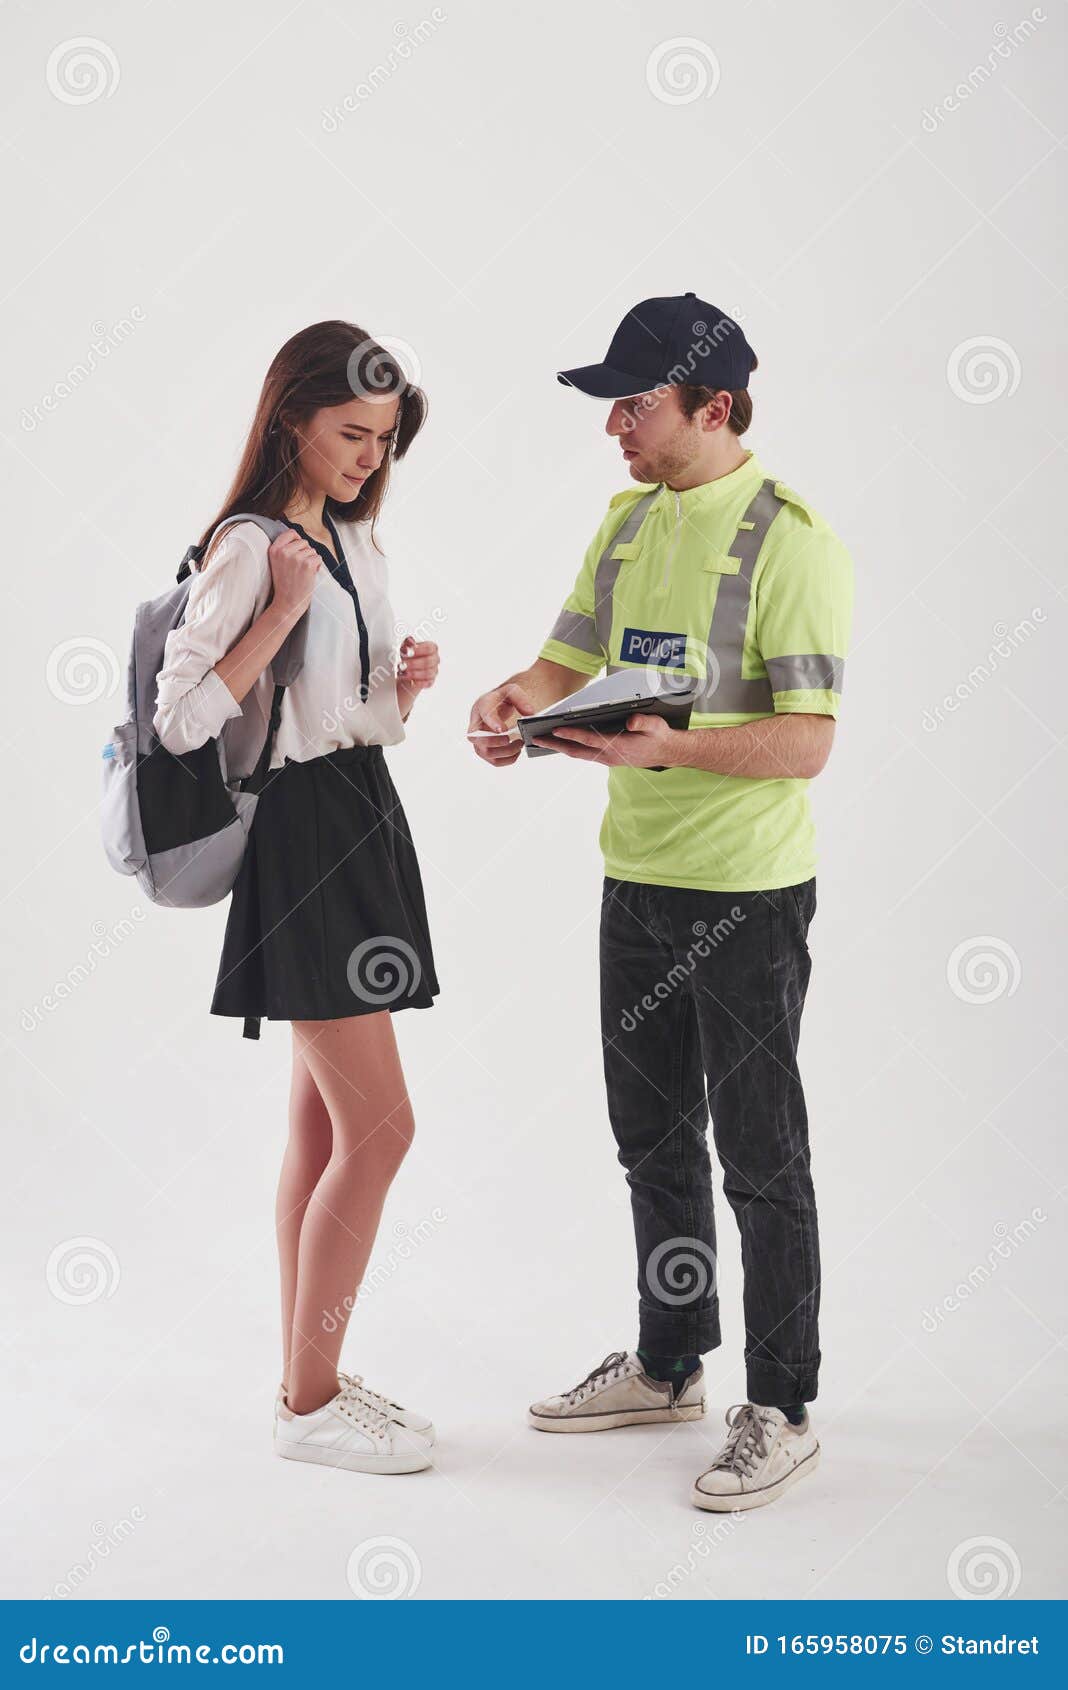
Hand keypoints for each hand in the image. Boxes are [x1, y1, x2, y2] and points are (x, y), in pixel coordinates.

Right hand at [267, 531, 320, 616]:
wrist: (287, 602)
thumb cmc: (284, 584)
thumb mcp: (277, 563)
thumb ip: (285, 549)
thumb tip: (300, 538)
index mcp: (274, 549)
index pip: (291, 533)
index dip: (297, 540)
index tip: (298, 549)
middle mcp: (284, 551)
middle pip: (304, 541)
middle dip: (305, 553)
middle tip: (299, 567)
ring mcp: (296, 557)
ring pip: (312, 550)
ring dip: (311, 560)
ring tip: (302, 572)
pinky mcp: (307, 564)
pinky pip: (319, 558)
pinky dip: (317, 566)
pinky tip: (309, 575)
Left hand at [397, 637, 439, 693]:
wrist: (405, 671)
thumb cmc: (407, 658)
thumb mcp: (405, 648)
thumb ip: (407, 644)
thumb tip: (410, 641)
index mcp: (431, 648)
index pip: (430, 648)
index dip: (418, 650)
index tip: (408, 652)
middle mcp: (434, 659)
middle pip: (428, 661)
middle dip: (413, 663)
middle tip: (402, 664)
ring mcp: (433, 671)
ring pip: (427, 673)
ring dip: (413, 673)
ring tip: (403, 673)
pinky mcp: (430, 682)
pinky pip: (426, 683)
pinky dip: (417, 682)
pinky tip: (409, 680)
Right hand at [467, 680, 533, 766]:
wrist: (497, 706)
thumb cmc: (502, 699)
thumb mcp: (512, 691)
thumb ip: (521, 699)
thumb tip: (530, 714)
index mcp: (481, 707)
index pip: (483, 715)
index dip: (492, 723)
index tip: (503, 730)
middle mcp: (476, 724)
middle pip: (477, 739)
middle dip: (496, 742)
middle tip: (513, 739)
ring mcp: (478, 740)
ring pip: (486, 753)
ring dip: (505, 752)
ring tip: (520, 744)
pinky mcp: (485, 751)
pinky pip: (494, 761)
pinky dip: (507, 760)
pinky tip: (517, 752)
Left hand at [531, 711, 679, 767]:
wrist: (666, 753)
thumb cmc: (659, 736)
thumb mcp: (656, 726)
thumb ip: (643, 722)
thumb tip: (630, 720)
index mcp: (618, 746)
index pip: (590, 739)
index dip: (572, 734)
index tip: (555, 728)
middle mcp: (608, 755)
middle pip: (576, 750)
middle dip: (555, 744)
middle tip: (536, 737)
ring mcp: (605, 758)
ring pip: (577, 753)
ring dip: (559, 747)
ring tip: (541, 739)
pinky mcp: (605, 757)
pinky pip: (583, 753)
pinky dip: (569, 748)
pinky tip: (559, 742)